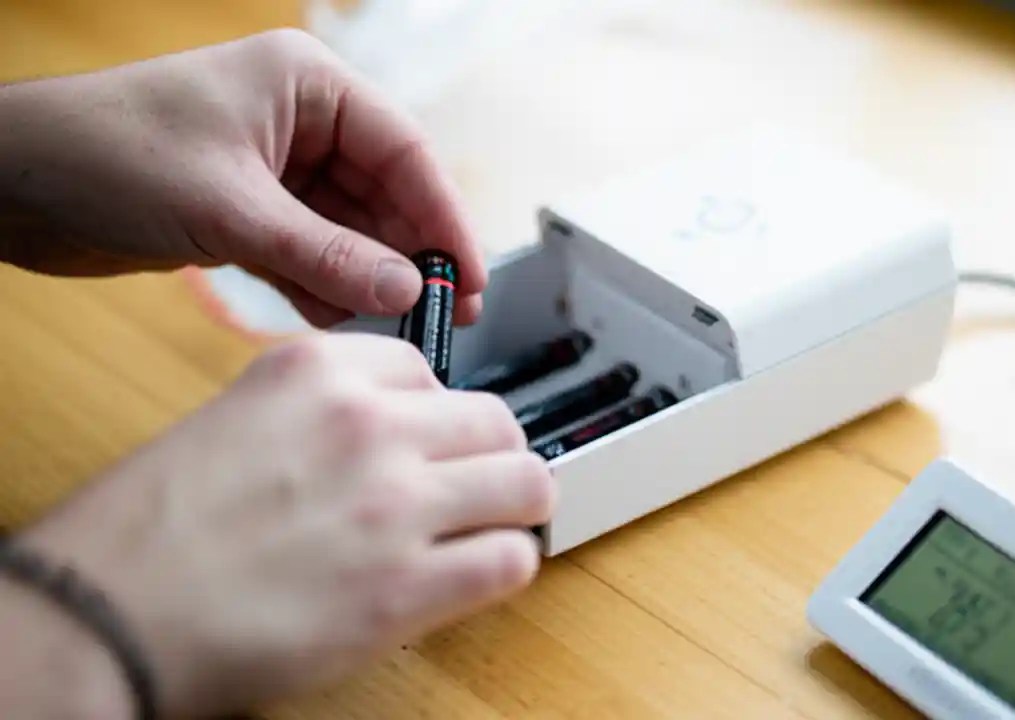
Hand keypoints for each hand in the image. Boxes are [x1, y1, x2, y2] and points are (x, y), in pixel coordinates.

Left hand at [0, 29, 483, 326]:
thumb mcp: (231, 208)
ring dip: (370, 277)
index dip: (443, 217)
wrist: (14, 184)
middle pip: (385, 193)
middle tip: (439, 312)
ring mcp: (276, 169)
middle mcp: (300, 122)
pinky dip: (328, 286)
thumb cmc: (103, 152)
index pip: (405, 151)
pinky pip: (313, 253)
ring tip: (396, 325)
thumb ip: (327, 256)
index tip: (467, 275)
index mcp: (307, 85)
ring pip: (351, 229)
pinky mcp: (251, 212)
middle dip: (410, 255)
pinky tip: (345, 320)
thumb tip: (404, 289)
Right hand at [13, 332, 554, 717]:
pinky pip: (511, 560)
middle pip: (495, 419)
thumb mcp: (235, 420)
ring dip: (516, 507)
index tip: (435, 439)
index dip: (436, 412)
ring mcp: (396, 504)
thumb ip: (319, 416)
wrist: (106, 611)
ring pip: (527, 480)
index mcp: (318, 371)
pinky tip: (474, 575)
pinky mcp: (408, 588)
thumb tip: (390, 436)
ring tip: (491, 528)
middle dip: (490, 455)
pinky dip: (504, 567)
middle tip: (475, 487)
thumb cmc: (149, 528)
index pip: (428, 367)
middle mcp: (368, 425)